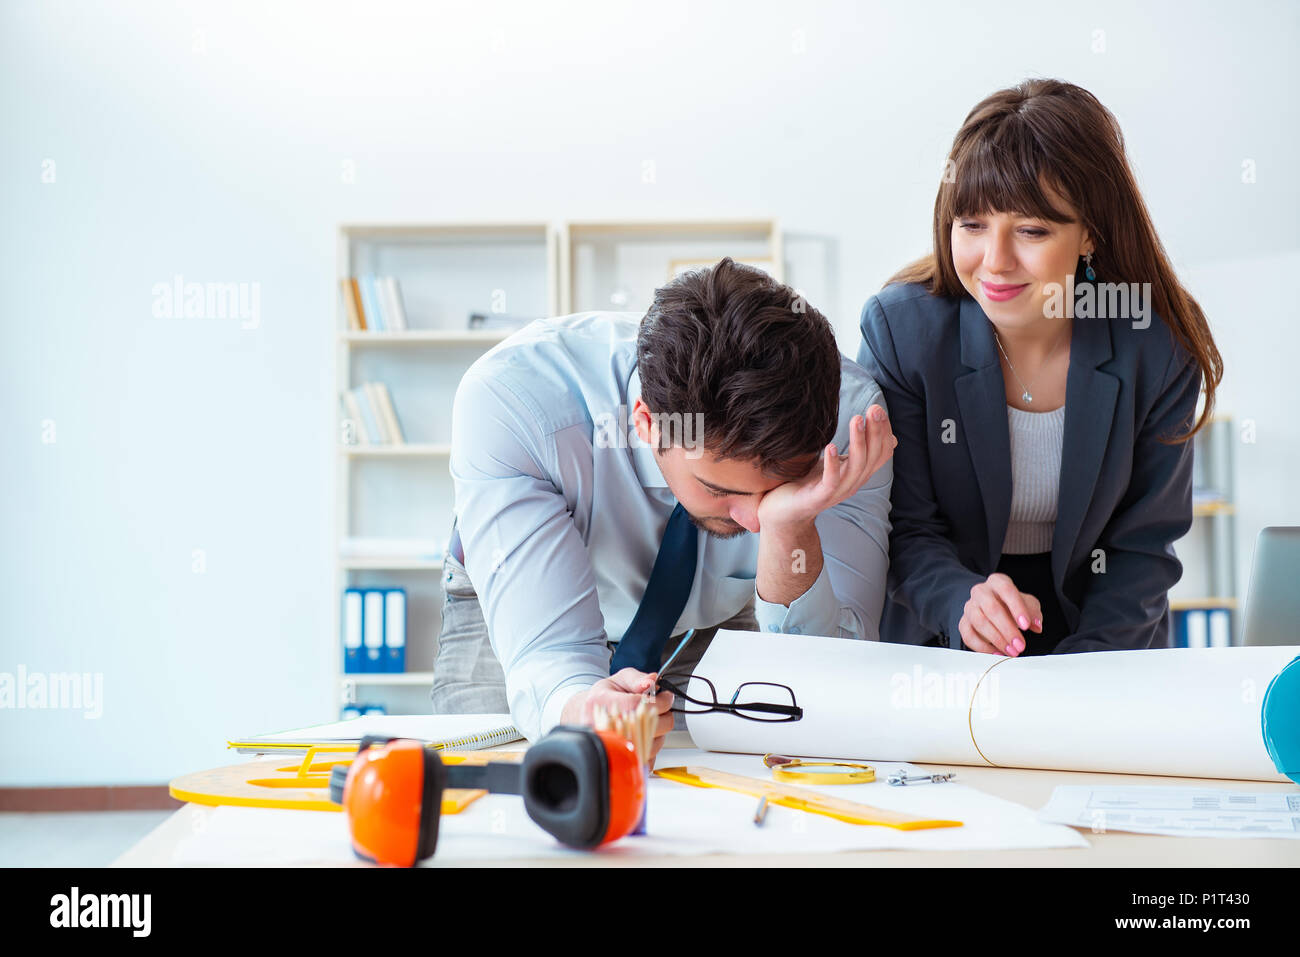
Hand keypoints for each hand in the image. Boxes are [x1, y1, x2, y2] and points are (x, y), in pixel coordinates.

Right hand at [559, 668, 674, 759]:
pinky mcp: (619, 760)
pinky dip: (651, 746)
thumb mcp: (619, 680)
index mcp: (602, 701)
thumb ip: (637, 679)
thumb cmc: (606, 697)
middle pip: (646, 727)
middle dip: (663, 716)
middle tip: (662, 708)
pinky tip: (646, 734)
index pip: (638, 704)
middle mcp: (603, 725)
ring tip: (653, 721)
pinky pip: (646, 758)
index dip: (659, 701)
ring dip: (659, 732)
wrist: (590, 715)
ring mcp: (610, 745)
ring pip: (650, 745)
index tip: (666, 697)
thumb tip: (651, 680)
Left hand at [755, 405, 896, 532]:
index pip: (882, 453)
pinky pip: (831, 481)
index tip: (878, 408)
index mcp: (857, 473)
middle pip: (873, 457)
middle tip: (874, 408)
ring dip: (858, 442)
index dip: (884, 432)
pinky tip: (830, 447)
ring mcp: (837, 492)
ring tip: (857, 419)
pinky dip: (832, 464)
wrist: (783, 513)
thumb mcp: (836, 464)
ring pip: (856, 467)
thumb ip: (854, 452)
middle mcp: (852, 483)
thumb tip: (888, 437)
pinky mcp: (818, 498)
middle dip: (876, 431)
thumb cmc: (807, 484)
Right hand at [958, 573, 1042, 655]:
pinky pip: (968, 635)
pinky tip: (997, 654)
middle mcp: (980, 592)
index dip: (1017, 608)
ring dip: (997, 639)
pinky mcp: (963, 623)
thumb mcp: (1027, 604)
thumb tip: (1036, 625)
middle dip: (1007, 629)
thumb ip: (1033, 612)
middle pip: (991, 608)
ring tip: (1011, 651)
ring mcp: (969, 607)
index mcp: (997, 582)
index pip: (1006, 590)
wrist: (992, 608)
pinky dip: (983, 647)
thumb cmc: (1011, 605)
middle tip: (1020, 645)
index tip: (1026, 626)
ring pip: (979, 622)